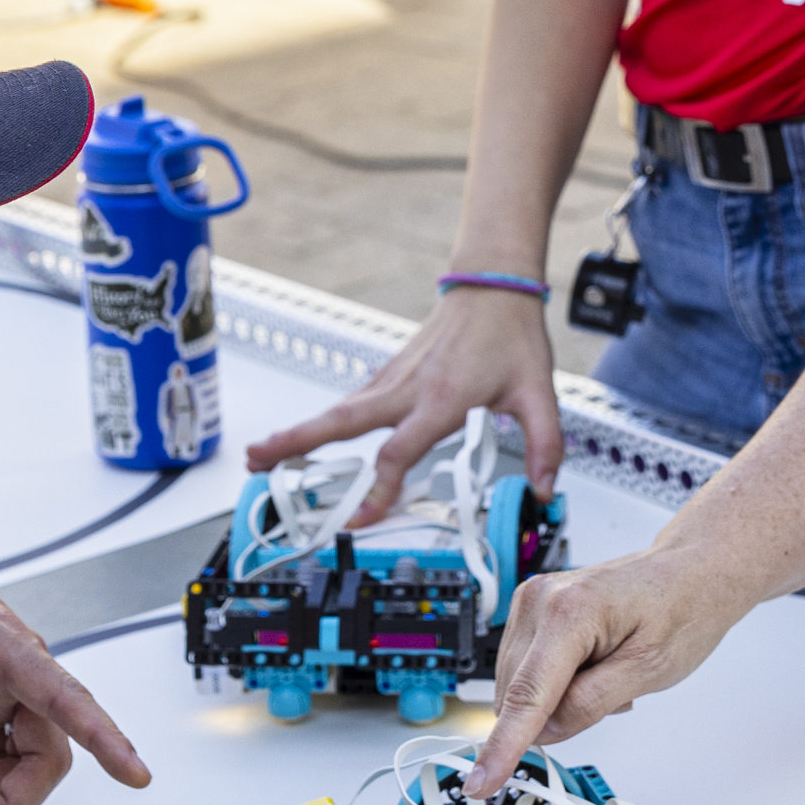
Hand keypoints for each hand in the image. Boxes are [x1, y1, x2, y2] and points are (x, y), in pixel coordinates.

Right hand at [246, 286, 560, 524]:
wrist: (493, 285)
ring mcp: (392, 379)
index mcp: (442, 400)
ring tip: (257, 455)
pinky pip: (350, 403)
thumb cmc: (511, 334)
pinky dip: (322, 423)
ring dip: (297, 433)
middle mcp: (408, 390)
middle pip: (341, 424)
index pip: (399, 452)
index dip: (379, 490)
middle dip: (296, 444)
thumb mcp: (538, 392)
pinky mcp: (388, 374)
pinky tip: (302, 439)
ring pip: (338, 412)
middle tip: (256, 462)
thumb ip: (546, 445)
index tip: (359, 519)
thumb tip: (547, 492)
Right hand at [468, 538, 752, 795]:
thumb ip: (590, 704)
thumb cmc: (682, 610)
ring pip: (515, 685)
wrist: (689, 573)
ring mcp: (530, 601)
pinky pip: (525, 668)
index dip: (502, 747)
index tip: (481, 782)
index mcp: (569, 611)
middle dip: (553, 715)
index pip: (525, 695)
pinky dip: (553, 682)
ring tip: (607, 673)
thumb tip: (545, 732)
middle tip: (612, 696)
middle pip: (516, 694)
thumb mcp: (648, 671)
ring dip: (554, 698)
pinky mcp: (531, 609)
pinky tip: (592, 666)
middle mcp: (538, 599)